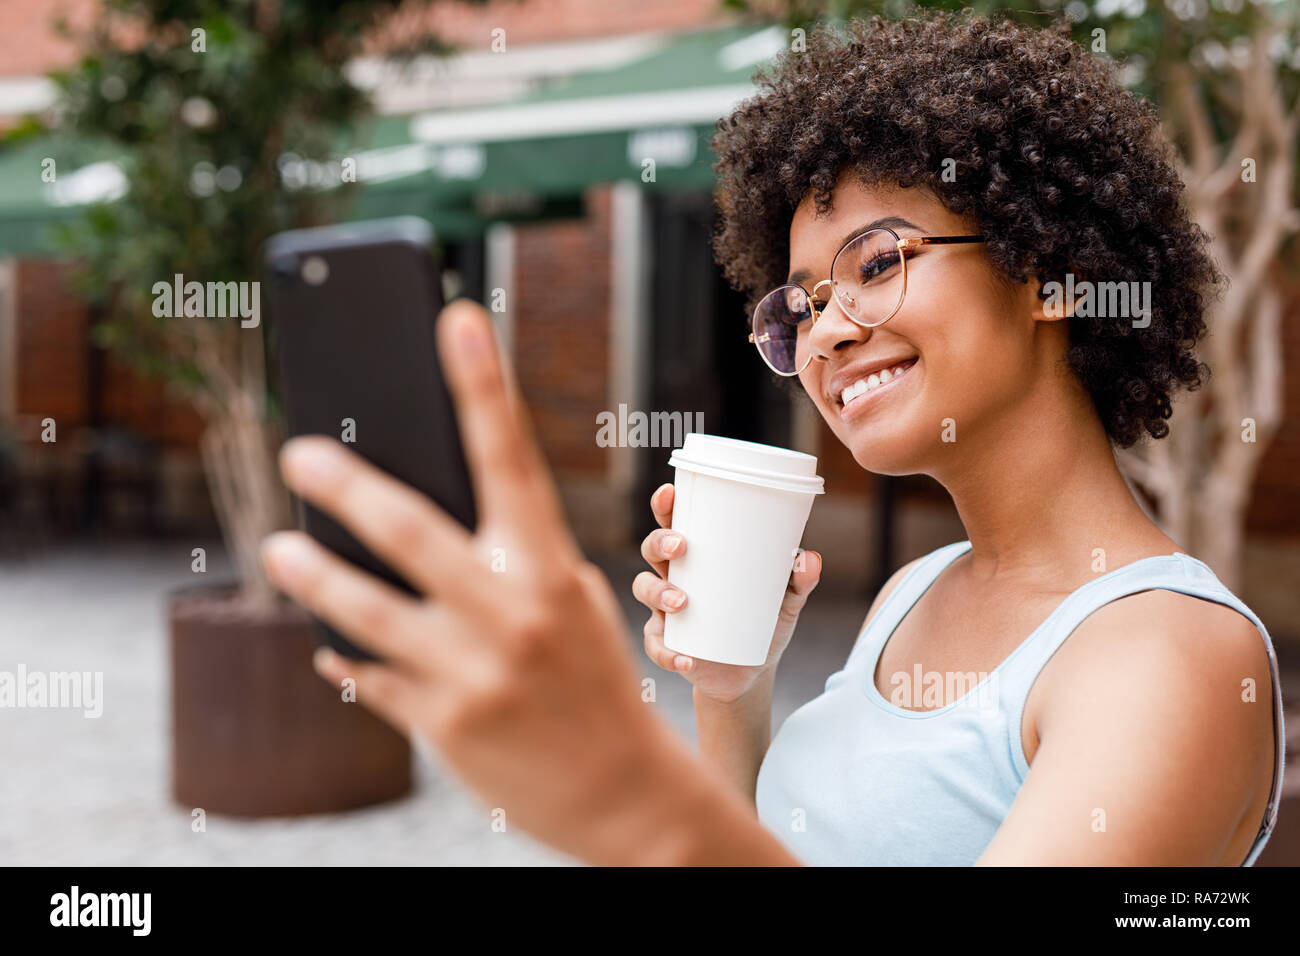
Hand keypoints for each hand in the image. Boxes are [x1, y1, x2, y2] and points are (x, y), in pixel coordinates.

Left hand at [261, 300, 733, 864]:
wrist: (626, 794)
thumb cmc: (594, 681)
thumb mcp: (571, 605)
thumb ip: (507, 563)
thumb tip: (412, 520)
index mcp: (552, 569)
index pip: (512, 460)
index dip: (483, 384)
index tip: (456, 318)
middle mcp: (512, 614)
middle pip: (410, 530)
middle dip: (346, 485)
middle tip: (298, 455)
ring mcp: (473, 672)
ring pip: (366, 610)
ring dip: (313, 576)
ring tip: (278, 552)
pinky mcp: (442, 726)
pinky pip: (370, 678)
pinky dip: (345, 659)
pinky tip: (328, 647)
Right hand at [632, 482, 820, 703]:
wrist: (752, 673)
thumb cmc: (762, 623)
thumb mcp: (785, 601)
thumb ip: (799, 581)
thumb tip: (809, 558)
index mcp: (699, 557)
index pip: (676, 523)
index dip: (666, 506)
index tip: (671, 492)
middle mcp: (676, 577)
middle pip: (651, 549)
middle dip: (659, 543)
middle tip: (680, 547)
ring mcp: (666, 611)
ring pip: (643, 589)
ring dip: (657, 592)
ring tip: (681, 602)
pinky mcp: (667, 644)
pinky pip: (656, 646)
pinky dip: (668, 653)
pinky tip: (687, 660)